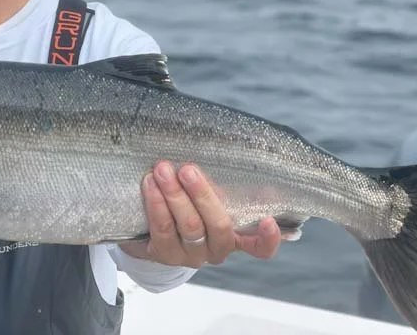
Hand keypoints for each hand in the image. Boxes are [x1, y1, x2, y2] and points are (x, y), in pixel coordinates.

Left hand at [118, 161, 280, 267]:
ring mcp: (192, 255)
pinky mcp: (165, 255)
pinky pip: (162, 230)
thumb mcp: (209, 194)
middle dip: (202, 195)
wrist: (148, 227)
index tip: (268, 220)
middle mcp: (216, 249)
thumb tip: (245, 163)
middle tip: (188, 169)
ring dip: (175, 195)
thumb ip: (223, 185)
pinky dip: (156, 204)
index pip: (260, 248)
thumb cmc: (188, 202)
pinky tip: (149, 184)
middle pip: (218, 226)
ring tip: (162, 170)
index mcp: (235, 236)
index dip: (268, 238)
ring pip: (189, 226)